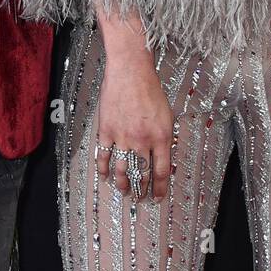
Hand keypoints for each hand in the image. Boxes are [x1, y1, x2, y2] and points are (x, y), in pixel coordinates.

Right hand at [94, 49, 173, 200]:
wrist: (130, 72)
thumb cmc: (150, 89)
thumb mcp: (167, 115)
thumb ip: (165, 137)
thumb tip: (163, 156)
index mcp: (161, 138)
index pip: (161, 172)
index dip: (159, 189)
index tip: (157, 197)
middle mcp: (142, 141)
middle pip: (141, 174)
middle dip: (141, 190)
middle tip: (140, 198)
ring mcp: (123, 138)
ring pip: (121, 170)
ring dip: (123, 185)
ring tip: (124, 192)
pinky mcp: (106, 131)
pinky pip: (103, 156)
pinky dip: (103, 169)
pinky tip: (104, 177)